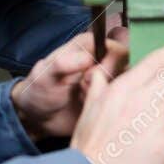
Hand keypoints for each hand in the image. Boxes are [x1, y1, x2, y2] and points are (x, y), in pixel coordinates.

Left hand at [10, 25, 128, 141]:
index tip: (88, 76)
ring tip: (82, 99)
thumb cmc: (39, 90)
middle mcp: (103, 61)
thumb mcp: (45, 75)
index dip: (108, 65)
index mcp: (89, 46)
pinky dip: (106, 108)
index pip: (118, 49)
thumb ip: (63, 63)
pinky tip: (88, 108)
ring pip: (124, 87)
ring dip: (104, 96)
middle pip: (125, 69)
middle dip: (103, 83)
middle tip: (81, 89)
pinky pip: (122, 103)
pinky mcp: (110, 99)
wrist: (38, 117)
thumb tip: (88, 58)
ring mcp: (108, 81)